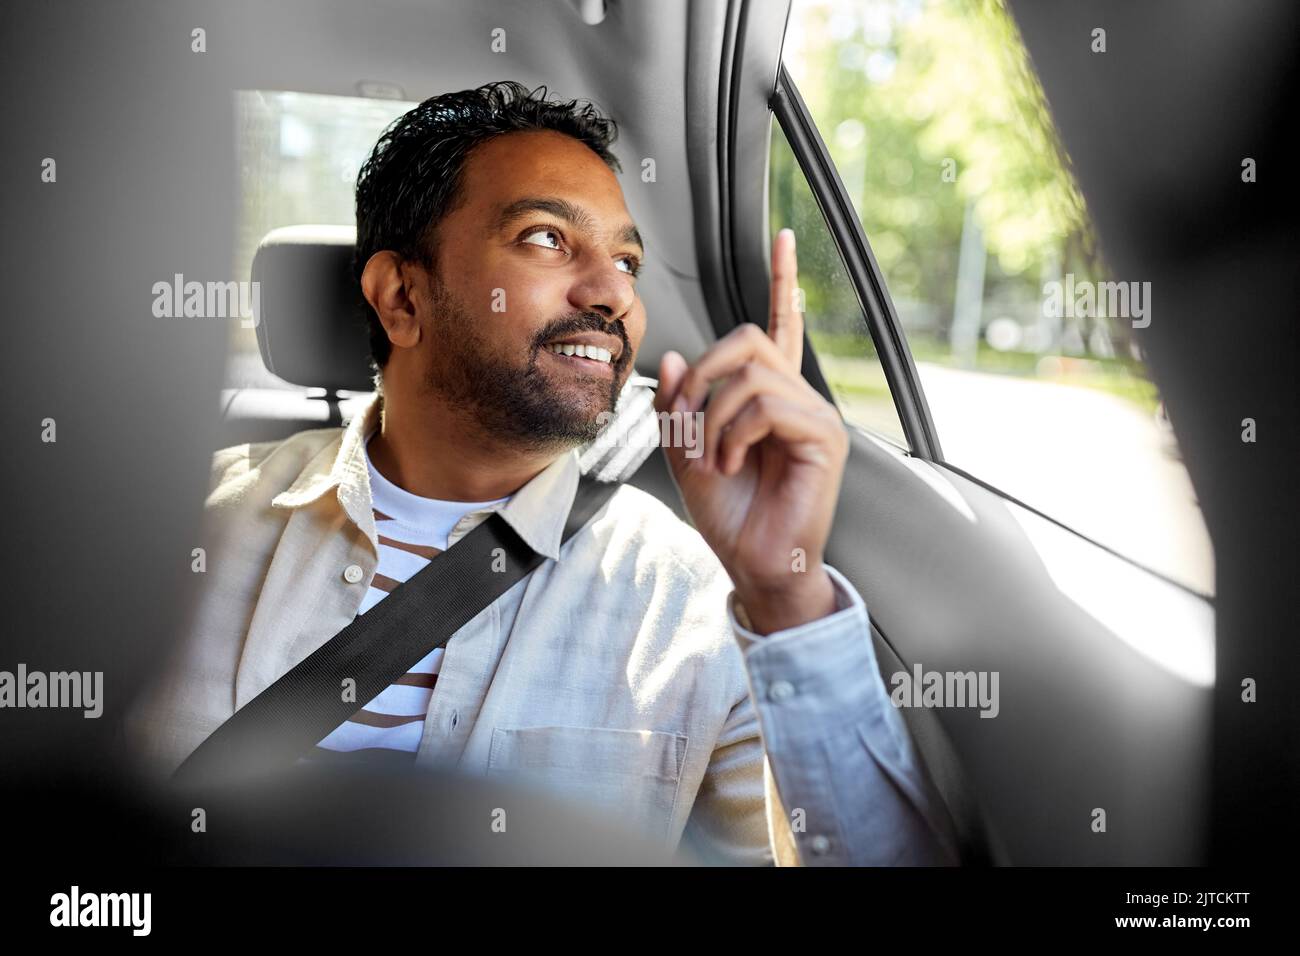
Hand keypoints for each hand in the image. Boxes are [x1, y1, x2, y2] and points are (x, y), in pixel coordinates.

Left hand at [654, 229, 848, 633]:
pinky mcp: (823, 437)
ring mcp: (815, 416)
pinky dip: (733, 434)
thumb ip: (678, 405)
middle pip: (749, 339)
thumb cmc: (727, 515)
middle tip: (688, 421)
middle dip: (704, 373)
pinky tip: (732, 465)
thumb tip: (678, 355)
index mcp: (770, 398)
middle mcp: (798, 399)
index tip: (784, 235)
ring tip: (714, 457)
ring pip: (751, 374)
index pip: (781, 326)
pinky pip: (767, 405)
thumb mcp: (685, 452)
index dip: (782, 280)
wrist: (751, 563)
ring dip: (713, 415)